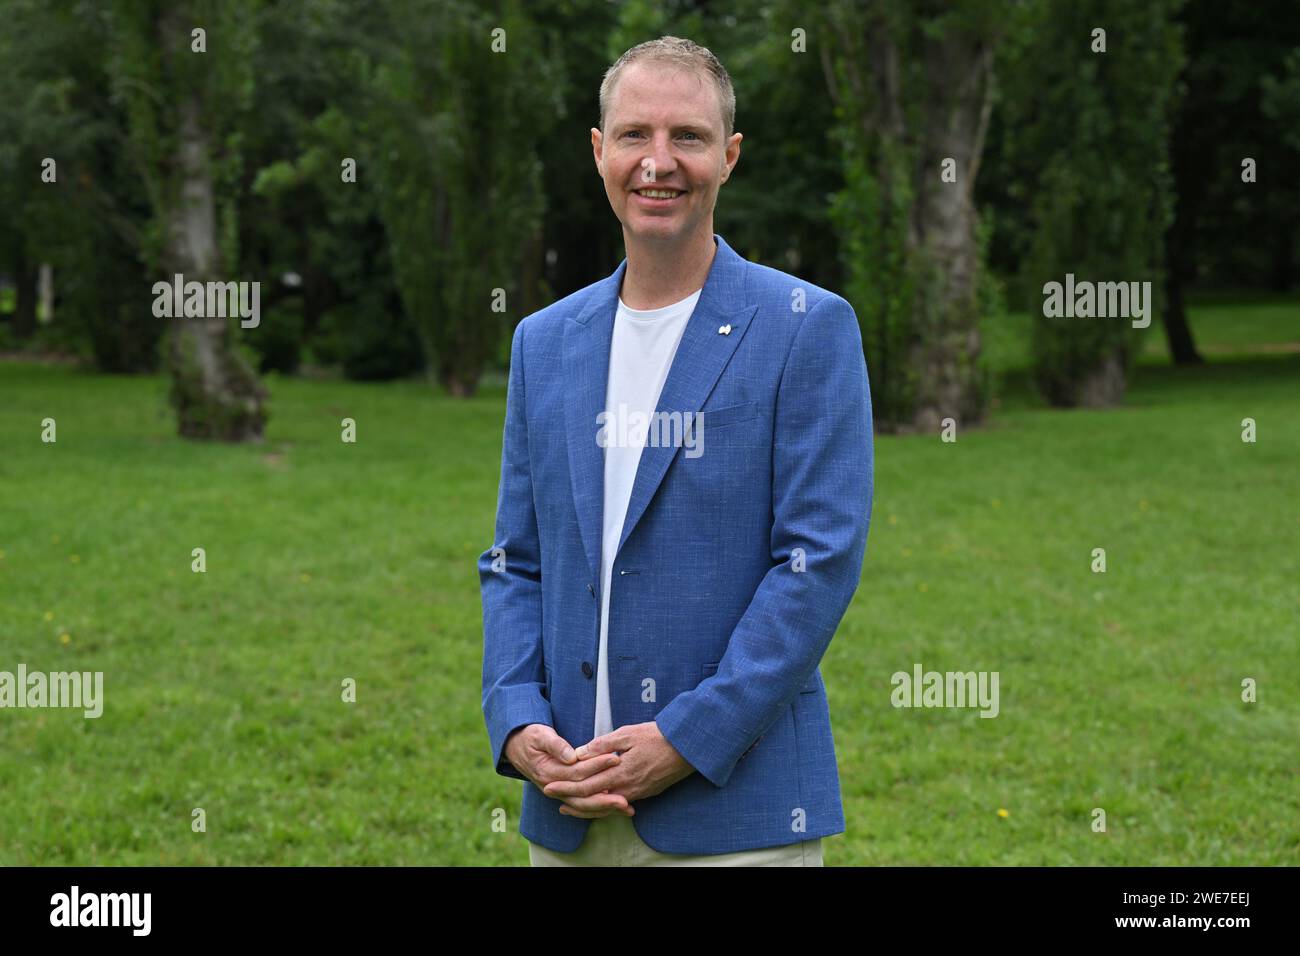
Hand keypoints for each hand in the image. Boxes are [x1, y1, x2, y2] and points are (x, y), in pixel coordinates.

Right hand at [504, 724, 633, 817]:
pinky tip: (616, 809)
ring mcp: (558, 792)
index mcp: (548, 772)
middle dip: (605, 799)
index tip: (615, 759)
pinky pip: (583, 805)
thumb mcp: (540, 735)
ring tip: (627, 808)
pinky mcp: (565, 793)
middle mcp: (553, 787)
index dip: (596, 766)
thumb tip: (572, 756)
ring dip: (605, 808)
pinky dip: (599, 809)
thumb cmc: (531, 737)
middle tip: (625, 799)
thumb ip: (556, 745)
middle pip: (582, 796)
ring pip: (584, 805)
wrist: (517, 747)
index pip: (576, 772)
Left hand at [543, 721, 694, 814]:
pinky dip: (602, 807)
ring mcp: (637, 793)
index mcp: (620, 772)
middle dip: (569, 799)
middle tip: (550, 796)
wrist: (687, 747)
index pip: (586, 785)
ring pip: (604, 806)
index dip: (565, 788)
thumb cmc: (657, 736)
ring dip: (584, 807)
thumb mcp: (627, 734)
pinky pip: (618, 804)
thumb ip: (602, 745)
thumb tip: (579, 753)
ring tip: (567, 807)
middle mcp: (627, 788)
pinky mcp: (644, 793)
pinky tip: (596, 804)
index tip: (549, 786)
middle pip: (592, 800)